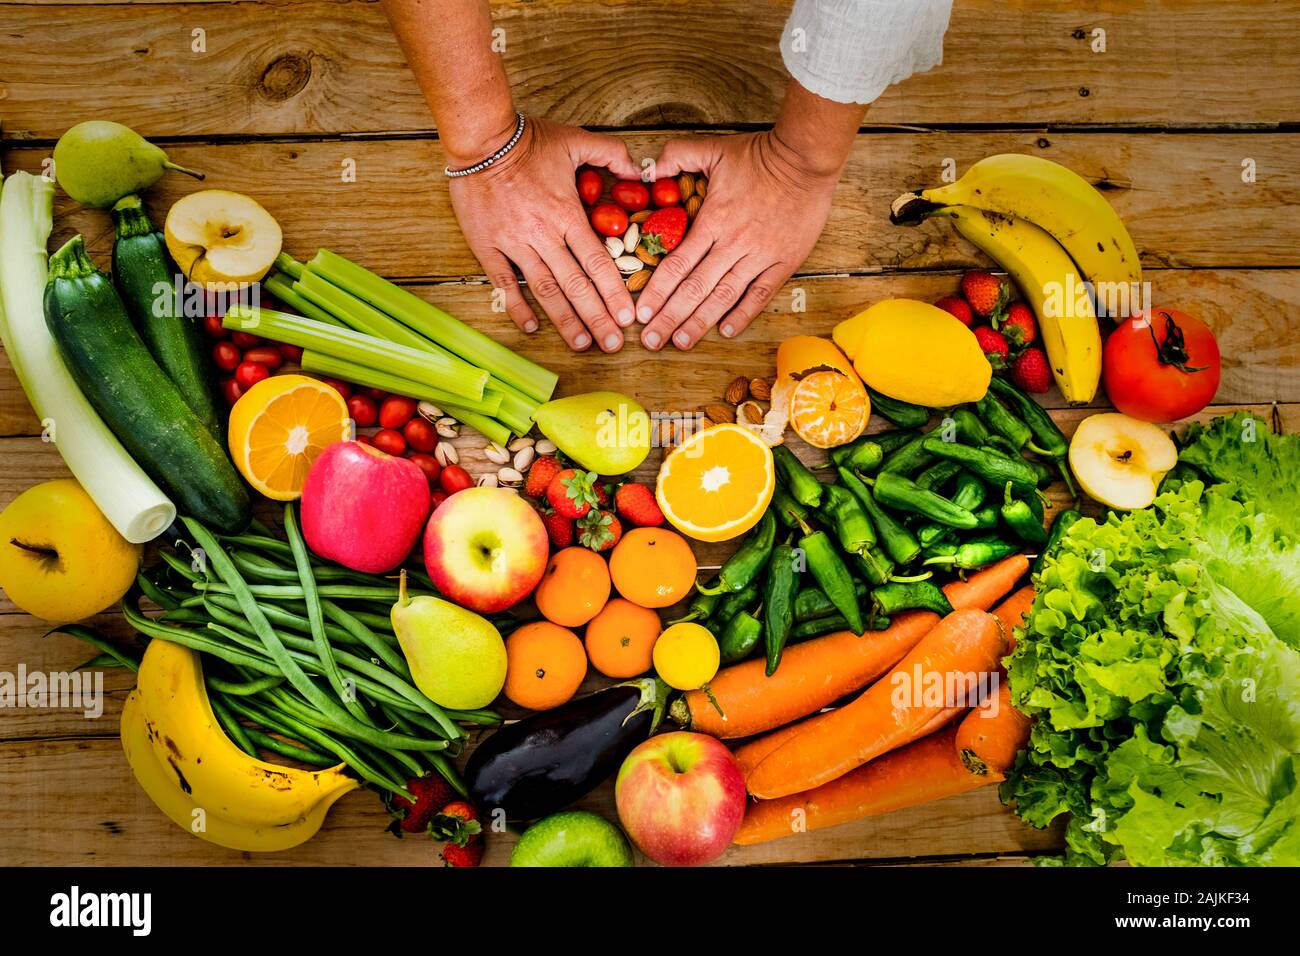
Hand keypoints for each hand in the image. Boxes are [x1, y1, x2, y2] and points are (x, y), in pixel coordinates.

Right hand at [448, 117, 640, 351]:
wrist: (480, 139)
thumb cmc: (529, 140)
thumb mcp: (576, 140)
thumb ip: (611, 154)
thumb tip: (640, 171)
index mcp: (567, 214)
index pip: (597, 263)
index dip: (614, 293)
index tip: (628, 317)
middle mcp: (543, 235)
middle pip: (576, 285)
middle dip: (597, 318)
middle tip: (613, 344)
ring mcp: (514, 244)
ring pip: (545, 289)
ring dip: (565, 320)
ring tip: (582, 344)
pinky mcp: (487, 246)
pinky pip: (503, 283)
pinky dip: (518, 306)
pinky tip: (531, 327)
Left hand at [636, 130, 838, 350]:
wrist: (806, 159)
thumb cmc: (759, 154)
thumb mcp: (712, 148)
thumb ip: (676, 156)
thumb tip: (644, 169)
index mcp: (712, 220)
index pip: (677, 264)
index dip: (657, 291)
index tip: (641, 313)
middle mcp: (733, 244)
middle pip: (695, 288)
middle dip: (670, 317)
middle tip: (650, 340)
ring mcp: (760, 256)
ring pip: (724, 296)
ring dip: (700, 322)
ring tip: (680, 343)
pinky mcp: (784, 261)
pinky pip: (761, 294)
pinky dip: (743, 315)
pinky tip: (726, 332)